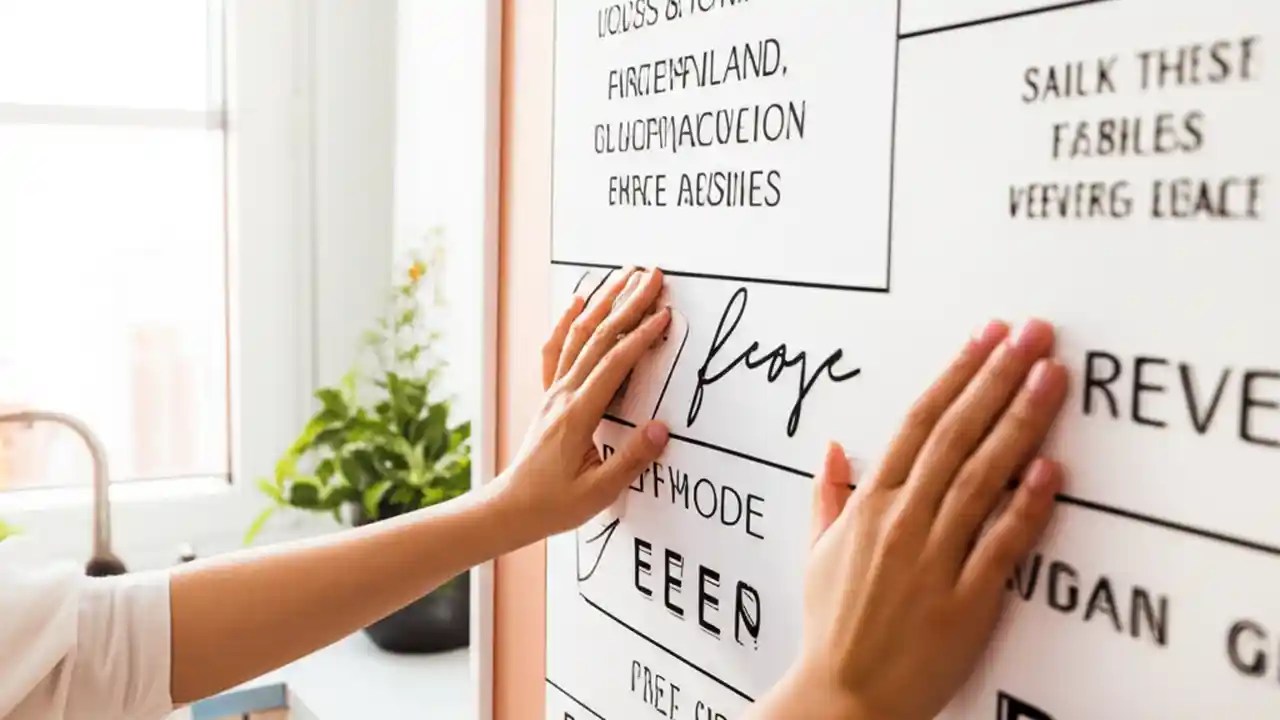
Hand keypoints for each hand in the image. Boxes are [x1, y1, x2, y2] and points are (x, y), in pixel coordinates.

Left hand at [495, 267, 672, 540]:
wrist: (511, 508)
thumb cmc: (554, 504)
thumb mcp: (598, 491)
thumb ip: (631, 459)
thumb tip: (661, 430)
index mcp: (578, 415)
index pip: (614, 364)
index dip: (640, 336)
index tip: (663, 314)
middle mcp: (563, 395)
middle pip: (598, 338)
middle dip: (627, 303)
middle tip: (652, 276)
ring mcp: (554, 393)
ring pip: (579, 335)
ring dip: (602, 302)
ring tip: (623, 276)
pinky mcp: (550, 397)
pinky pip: (557, 349)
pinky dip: (567, 321)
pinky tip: (578, 301)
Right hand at [753, 320, 1068, 719]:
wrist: (843, 695)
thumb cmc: (831, 627)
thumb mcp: (816, 553)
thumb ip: (827, 496)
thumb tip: (832, 450)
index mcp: (870, 506)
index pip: (918, 423)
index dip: (956, 374)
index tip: (986, 338)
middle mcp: (903, 522)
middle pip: (957, 434)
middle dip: (997, 377)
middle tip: (1031, 333)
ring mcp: (935, 558)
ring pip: (983, 475)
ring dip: (1020, 420)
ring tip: (1051, 376)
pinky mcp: (967, 599)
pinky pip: (1003, 543)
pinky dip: (1027, 504)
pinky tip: (1052, 467)